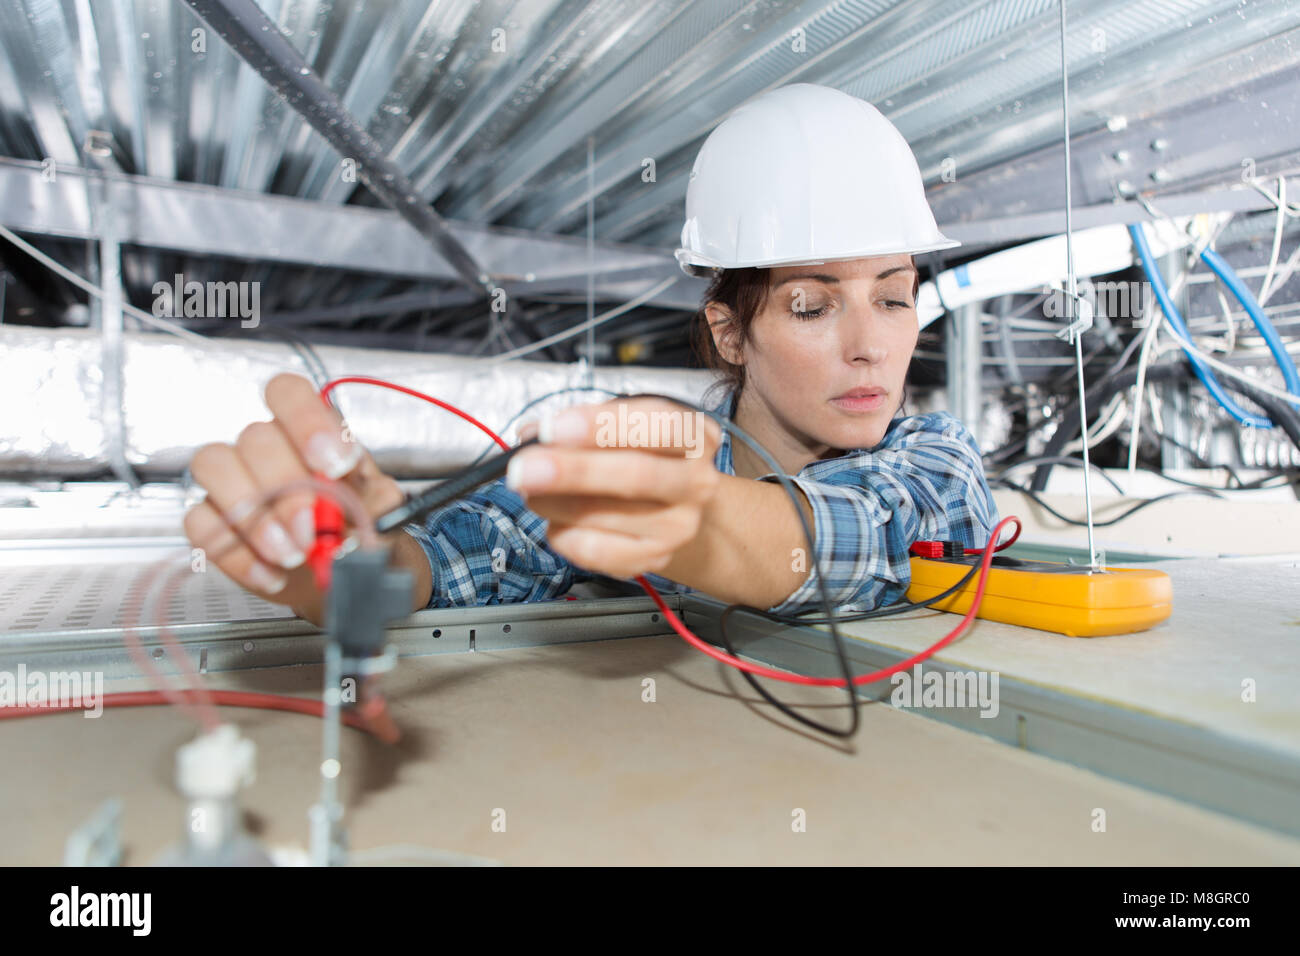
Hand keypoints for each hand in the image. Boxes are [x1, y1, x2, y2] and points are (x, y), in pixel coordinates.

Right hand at [183, 373, 420, 623]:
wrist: (344, 572)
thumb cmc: (361, 529)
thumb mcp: (383, 513)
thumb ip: (374, 507)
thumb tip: (356, 517)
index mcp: (312, 432)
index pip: (289, 393)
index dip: (306, 421)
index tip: (334, 464)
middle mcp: (268, 448)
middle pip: (256, 438)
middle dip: (286, 489)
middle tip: (313, 531)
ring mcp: (235, 481)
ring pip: (215, 467)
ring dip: (253, 517)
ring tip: (293, 555)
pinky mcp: (214, 521)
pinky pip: (201, 524)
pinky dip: (237, 555)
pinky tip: (274, 574)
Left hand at [506, 397, 722, 578]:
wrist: (674, 508)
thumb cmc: (639, 457)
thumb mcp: (620, 427)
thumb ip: (580, 425)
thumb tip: (532, 435)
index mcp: (694, 436)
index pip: (657, 424)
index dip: (601, 425)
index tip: (552, 429)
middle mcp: (696, 482)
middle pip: (636, 476)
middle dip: (572, 471)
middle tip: (523, 469)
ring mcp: (679, 526)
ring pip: (609, 516)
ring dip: (555, 503)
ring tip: (530, 491)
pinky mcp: (655, 558)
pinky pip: (598, 552)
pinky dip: (565, 535)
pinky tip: (556, 521)